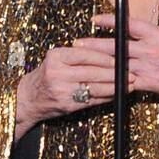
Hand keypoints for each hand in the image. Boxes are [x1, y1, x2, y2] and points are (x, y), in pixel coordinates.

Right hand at [14, 38, 132, 138]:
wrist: (27, 98)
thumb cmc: (47, 75)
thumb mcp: (56, 59)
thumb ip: (77, 55)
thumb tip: (108, 53)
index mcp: (56, 56)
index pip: (86, 55)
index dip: (105, 58)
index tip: (120, 59)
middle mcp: (58, 72)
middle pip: (93, 72)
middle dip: (115, 73)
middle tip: (131, 73)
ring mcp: (62, 90)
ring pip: (95, 87)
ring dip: (115, 87)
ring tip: (129, 84)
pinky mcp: (67, 105)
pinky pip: (92, 100)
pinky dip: (107, 97)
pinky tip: (117, 94)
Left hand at [89, 0, 158, 98]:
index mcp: (156, 34)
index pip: (128, 24)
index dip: (110, 20)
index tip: (95, 19)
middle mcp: (148, 50)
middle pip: (116, 45)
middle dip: (95, 44)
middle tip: (79, 42)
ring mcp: (146, 68)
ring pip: (117, 63)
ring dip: (99, 62)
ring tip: (83, 61)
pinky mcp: (148, 84)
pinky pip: (126, 81)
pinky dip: (114, 80)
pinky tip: (101, 80)